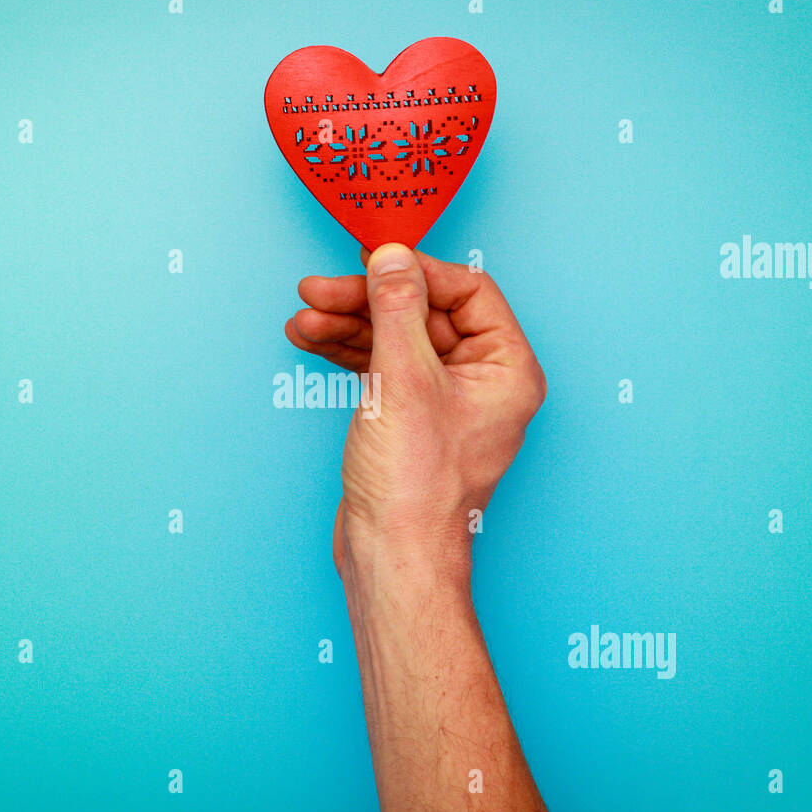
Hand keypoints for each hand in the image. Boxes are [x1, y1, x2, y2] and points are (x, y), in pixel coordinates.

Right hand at [285, 243, 546, 575]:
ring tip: (304, 318)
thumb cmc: (416, 486)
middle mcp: (482, 382)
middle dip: (368, 300)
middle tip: (320, 290)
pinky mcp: (410, 419)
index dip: (416, 271)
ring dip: (349, 325)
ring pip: (396, 339)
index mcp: (507, 369)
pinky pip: (382, 367)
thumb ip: (397, 308)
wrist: (392, 554)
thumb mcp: (403, 379)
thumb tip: (392, 257)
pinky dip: (348, 352)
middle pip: (424, 313)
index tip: (371, 261)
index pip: (467, 292)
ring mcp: (444, 401)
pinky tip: (313, 339)